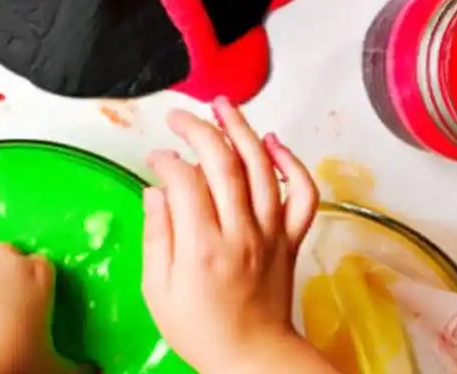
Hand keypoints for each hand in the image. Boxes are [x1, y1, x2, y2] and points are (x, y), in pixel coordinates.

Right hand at [143, 97, 335, 373]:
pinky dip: (292, 164)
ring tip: (223, 106)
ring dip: (243, 130)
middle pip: (224, 164)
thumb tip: (155, 192)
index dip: (166, 160)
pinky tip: (273, 143)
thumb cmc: (200, 329)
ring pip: (263, 168)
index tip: (154, 157)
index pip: (185, 182)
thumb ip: (156, 236)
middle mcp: (240, 233)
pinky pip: (302, 194)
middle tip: (179, 116)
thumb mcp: (158, 289)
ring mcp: (270, 233)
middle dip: (199, 129)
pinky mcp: (290, 238)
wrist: (251, 357)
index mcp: (202, 248)